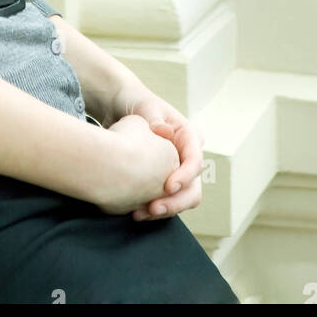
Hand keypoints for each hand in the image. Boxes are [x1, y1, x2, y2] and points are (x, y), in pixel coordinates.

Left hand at [109, 85, 204, 222]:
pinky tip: (136, 212)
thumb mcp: (145, 106)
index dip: (185, 176)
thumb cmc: (137, 102)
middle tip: (154, 208)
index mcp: (188, 136)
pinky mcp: (164, 180)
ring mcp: (177, 170)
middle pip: (193, 188)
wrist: (121, 108)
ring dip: (165, 209)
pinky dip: (154, 209)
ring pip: (181, 199)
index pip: (195, 161)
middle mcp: (187, 156)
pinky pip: (166, 200)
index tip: (168, 186)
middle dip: (176, 202)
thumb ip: (154, 116)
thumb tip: (163, 132)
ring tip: (142, 213)